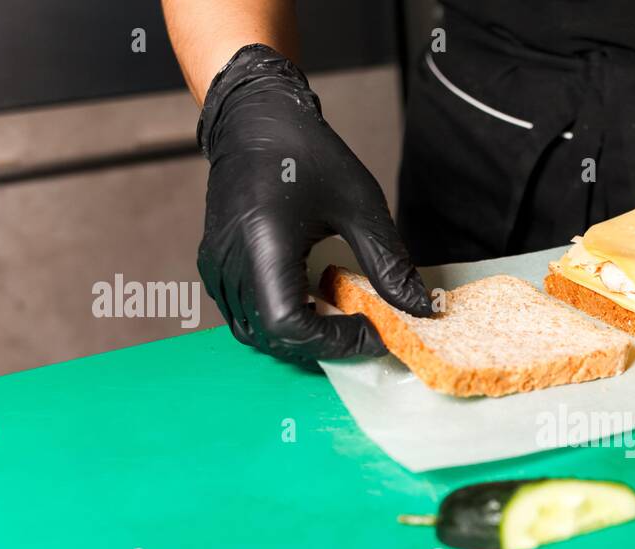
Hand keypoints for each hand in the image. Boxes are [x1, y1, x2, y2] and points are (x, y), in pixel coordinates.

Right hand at [196, 44, 430, 363]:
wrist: (255, 120)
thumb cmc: (304, 153)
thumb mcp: (360, 206)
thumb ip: (388, 263)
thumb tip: (418, 307)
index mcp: (264, 246)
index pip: (288, 326)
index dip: (333, 341)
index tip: (370, 331)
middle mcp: (231, 263)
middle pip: (272, 337)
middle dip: (323, 342)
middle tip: (362, 326)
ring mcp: (217, 267)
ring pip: (255, 332)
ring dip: (300, 336)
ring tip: (337, 313)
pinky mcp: (215, 265)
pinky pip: (243, 314)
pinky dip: (279, 320)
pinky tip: (311, 300)